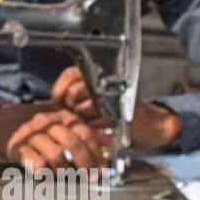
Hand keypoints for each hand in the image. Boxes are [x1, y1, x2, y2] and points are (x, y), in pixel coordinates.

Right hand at [0, 102, 109, 174]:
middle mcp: (47, 122)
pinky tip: (46, 175)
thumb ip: (82, 129)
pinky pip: (36, 163)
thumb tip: (108, 140)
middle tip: (89, 178)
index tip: (101, 169)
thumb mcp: (58, 121)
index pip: (85, 133)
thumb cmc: (33, 125)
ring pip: (56, 155)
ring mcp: (32, 135)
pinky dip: (45, 173)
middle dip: (86, 165)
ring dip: (65, 171)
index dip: (97, 153)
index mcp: (61, 115)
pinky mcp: (17, 147)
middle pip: (73, 144)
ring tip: (65, 176)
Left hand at [50, 66, 182, 152]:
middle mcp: (105, 79)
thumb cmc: (113, 110)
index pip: (69, 75)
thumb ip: (71, 95)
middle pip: (73, 92)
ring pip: (82, 109)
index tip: (60, 101)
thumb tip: (53, 101)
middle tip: (77, 114)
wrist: (146, 122)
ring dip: (82, 120)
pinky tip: (100, 127)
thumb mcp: (90, 98)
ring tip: (91, 121)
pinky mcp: (119, 111)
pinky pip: (95, 122)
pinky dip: (94, 128)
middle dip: (71, 108)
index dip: (60, 90)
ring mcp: (112, 94)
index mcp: (96, 71)